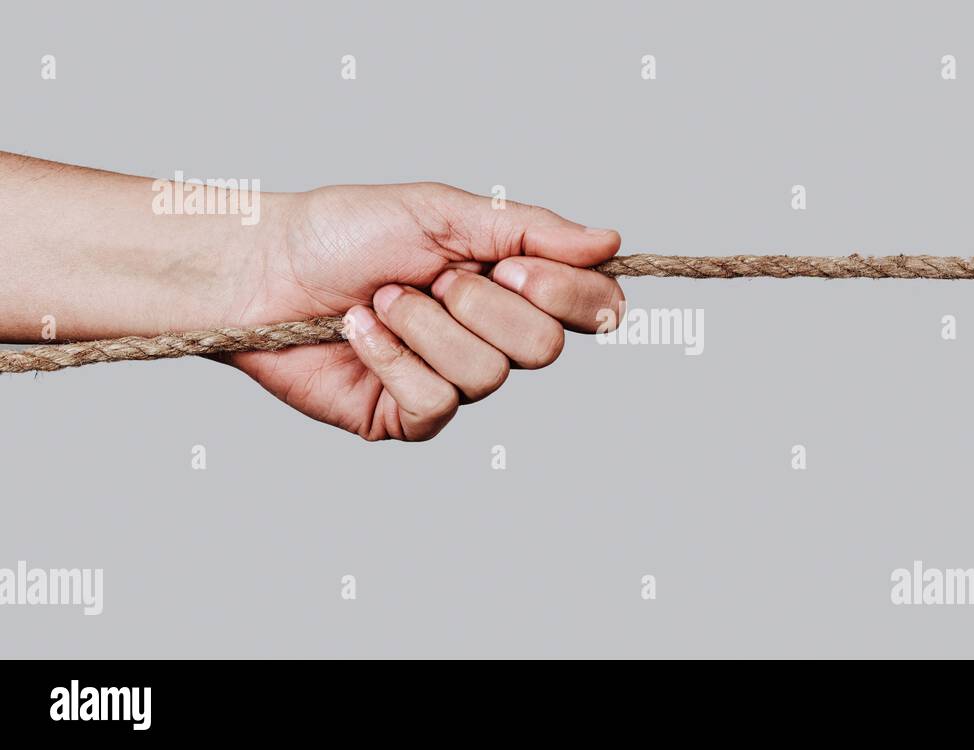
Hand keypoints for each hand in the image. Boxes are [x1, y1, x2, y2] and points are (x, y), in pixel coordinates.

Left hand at [228, 183, 623, 440]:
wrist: (263, 269)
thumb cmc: (347, 232)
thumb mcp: (445, 213)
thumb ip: (531, 228)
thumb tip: (610, 241)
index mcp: (514, 284)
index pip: (592, 307)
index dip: (567, 294)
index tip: (511, 264)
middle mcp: (494, 337)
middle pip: (545, 347)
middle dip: (480, 304)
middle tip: (431, 278)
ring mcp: (454, 382)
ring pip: (487, 375)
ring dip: (424, 326)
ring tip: (381, 301)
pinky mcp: (410, 417)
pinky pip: (435, 403)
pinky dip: (391, 358)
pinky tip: (360, 334)